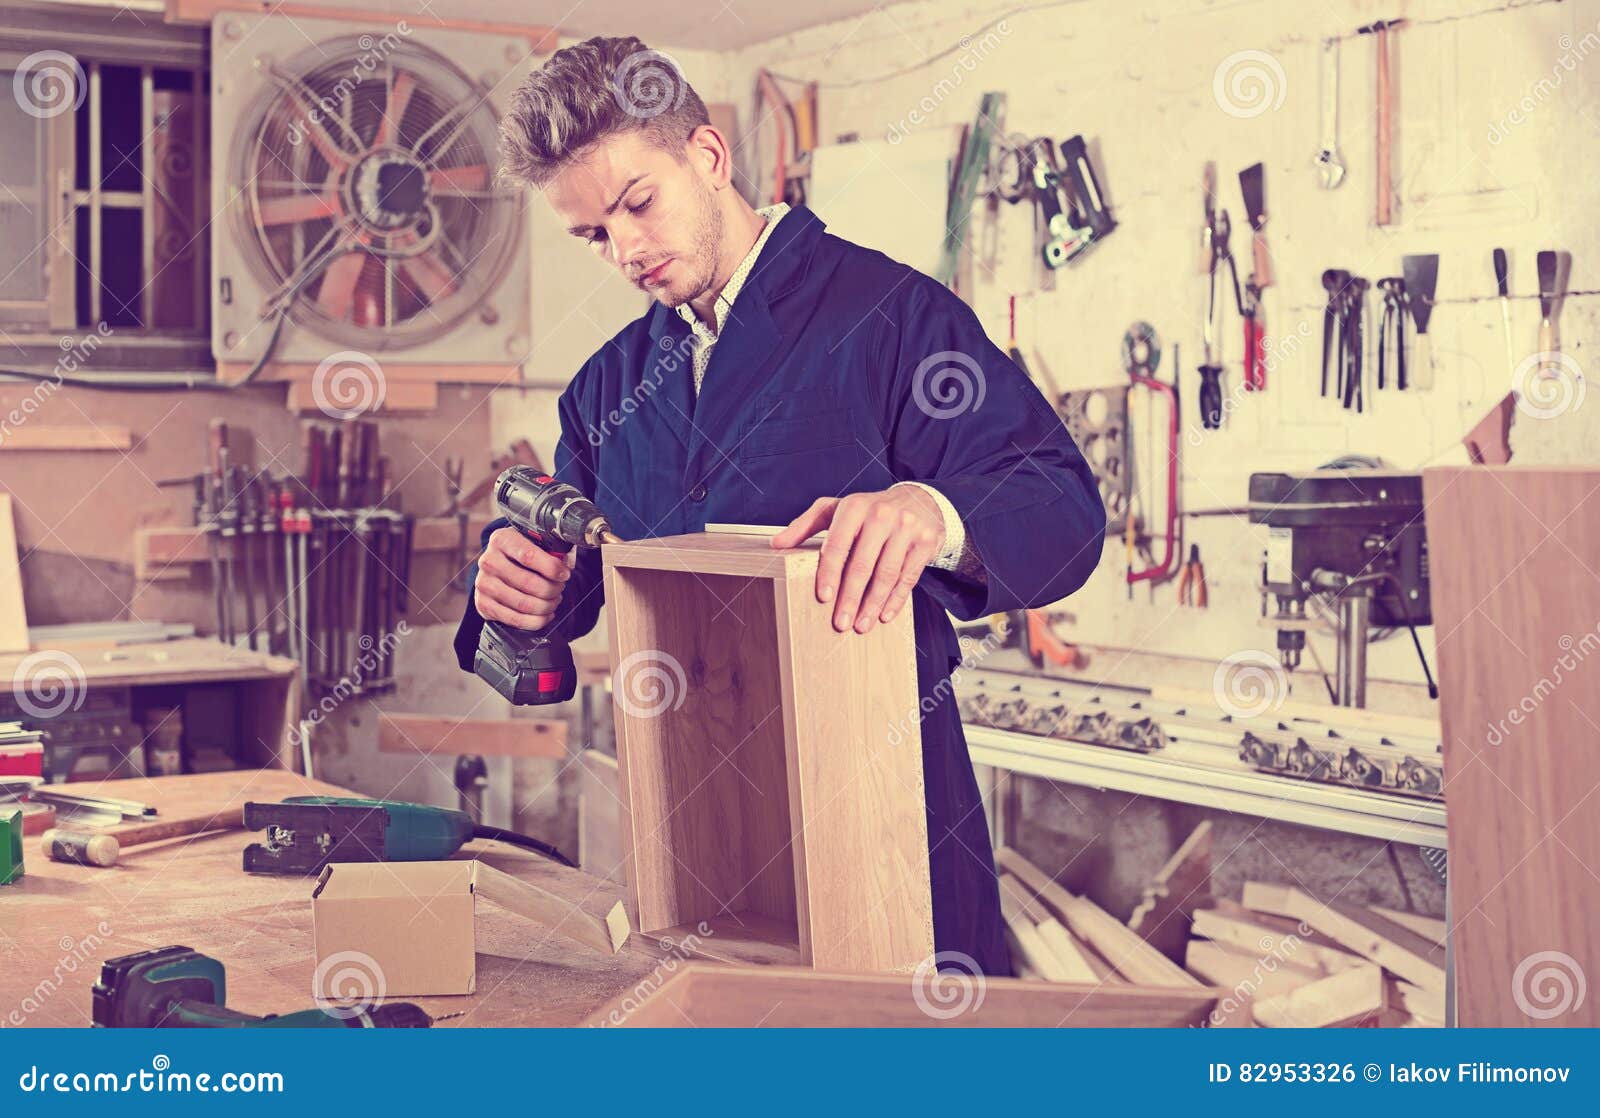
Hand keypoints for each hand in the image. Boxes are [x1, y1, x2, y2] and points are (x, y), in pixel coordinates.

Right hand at [473, 526, 570, 630]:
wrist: (497, 566)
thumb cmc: (521, 554)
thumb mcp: (533, 543)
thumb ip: (549, 552)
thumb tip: (564, 569)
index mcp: (502, 540)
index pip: (529, 557)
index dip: (552, 568)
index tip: (565, 574)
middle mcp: (489, 561)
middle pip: (529, 583)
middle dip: (552, 589)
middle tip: (559, 589)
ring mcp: (483, 584)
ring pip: (524, 604)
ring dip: (546, 606)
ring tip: (554, 601)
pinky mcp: (483, 605)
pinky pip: (515, 619)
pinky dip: (537, 621)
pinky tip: (546, 614)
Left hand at [771, 487, 943, 633]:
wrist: (920, 500)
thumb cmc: (868, 510)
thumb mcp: (836, 509)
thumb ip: (806, 525)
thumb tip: (776, 545)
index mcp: (855, 506)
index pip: (838, 544)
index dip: (830, 572)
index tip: (823, 598)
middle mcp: (881, 514)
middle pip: (863, 564)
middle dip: (850, 597)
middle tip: (840, 623)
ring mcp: (906, 528)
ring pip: (887, 574)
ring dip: (873, 604)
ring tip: (861, 625)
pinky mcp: (925, 542)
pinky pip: (908, 577)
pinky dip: (896, 600)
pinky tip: (884, 615)